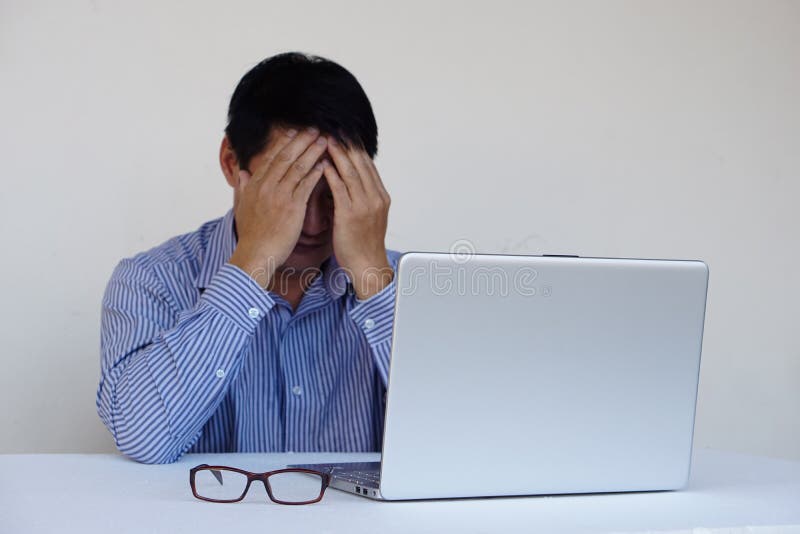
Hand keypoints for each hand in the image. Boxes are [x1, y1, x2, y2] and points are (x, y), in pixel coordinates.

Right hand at [229, 127, 327, 285]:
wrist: (255, 254)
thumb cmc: (251, 235)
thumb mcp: (241, 208)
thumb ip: (242, 188)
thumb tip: (242, 173)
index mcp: (255, 185)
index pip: (272, 158)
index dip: (285, 144)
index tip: (296, 132)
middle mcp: (266, 186)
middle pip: (286, 157)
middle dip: (302, 140)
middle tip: (315, 129)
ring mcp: (279, 195)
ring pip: (298, 167)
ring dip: (312, 151)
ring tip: (325, 140)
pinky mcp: (292, 207)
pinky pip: (306, 185)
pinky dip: (316, 172)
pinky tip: (326, 164)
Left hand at [321, 135, 392, 299]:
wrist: (367, 265)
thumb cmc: (363, 244)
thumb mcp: (367, 215)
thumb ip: (361, 196)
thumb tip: (349, 180)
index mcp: (380, 196)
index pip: (368, 164)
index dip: (355, 147)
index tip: (344, 133)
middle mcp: (375, 197)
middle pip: (361, 163)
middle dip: (347, 144)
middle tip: (333, 128)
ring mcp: (365, 205)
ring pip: (351, 171)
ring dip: (338, 153)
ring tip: (326, 139)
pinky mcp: (351, 214)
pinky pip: (340, 188)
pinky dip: (332, 173)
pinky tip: (322, 163)